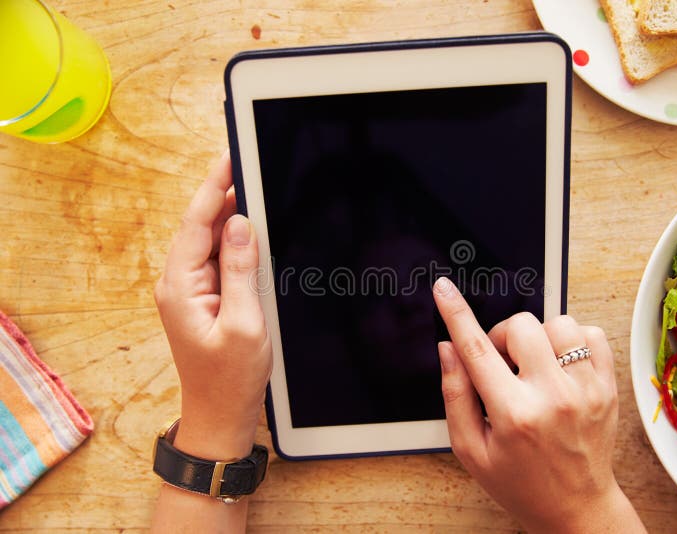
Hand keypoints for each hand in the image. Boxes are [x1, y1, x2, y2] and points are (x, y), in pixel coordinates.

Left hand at [154, 153, 270, 459]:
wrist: (221, 415)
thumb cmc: (231, 378)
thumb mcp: (244, 322)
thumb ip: (241, 270)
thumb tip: (241, 225)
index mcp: (180, 287)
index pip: (196, 224)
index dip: (214, 188)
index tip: (230, 158)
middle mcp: (178, 284)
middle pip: (200, 227)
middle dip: (223, 195)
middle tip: (249, 164)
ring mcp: (189, 292)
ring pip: (209, 242)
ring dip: (230, 218)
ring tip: (255, 190)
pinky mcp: (203, 299)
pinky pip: (217, 261)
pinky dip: (233, 243)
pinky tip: (252, 232)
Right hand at [432, 277, 643, 532]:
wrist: (576, 508)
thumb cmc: (520, 483)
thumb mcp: (471, 450)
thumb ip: (455, 395)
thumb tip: (448, 348)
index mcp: (514, 414)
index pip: (477, 349)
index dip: (455, 313)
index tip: (444, 290)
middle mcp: (553, 397)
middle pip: (521, 325)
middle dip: (502, 336)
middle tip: (502, 364)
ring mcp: (586, 390)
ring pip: (558, 323)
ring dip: (539, 337)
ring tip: (534, 366)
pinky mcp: (607, 387)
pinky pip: (591, 333)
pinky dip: (571, 339)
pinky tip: (560, 364)